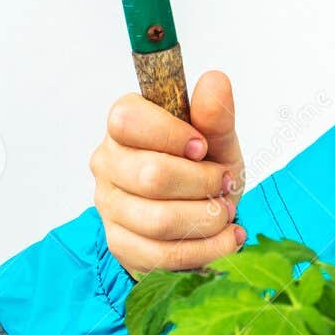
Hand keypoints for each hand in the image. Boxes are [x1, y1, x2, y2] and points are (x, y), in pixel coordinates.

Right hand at [91, 69, 246, 280]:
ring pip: (159, 220)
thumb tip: (214, 80)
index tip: (202, 147)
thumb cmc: (205, 168)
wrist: (203, 215)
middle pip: (151, 176)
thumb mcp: (219, 140)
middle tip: (224, 183)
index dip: (172, 134)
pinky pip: (163, 254)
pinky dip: (207, 248)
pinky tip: (226, 237)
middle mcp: (107, 163)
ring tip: (226, 211)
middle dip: (203, 183)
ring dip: (207, 218)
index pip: (127, 120)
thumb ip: (215, 115)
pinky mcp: (120, 244)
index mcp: (125, 125)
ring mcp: (109, 206)